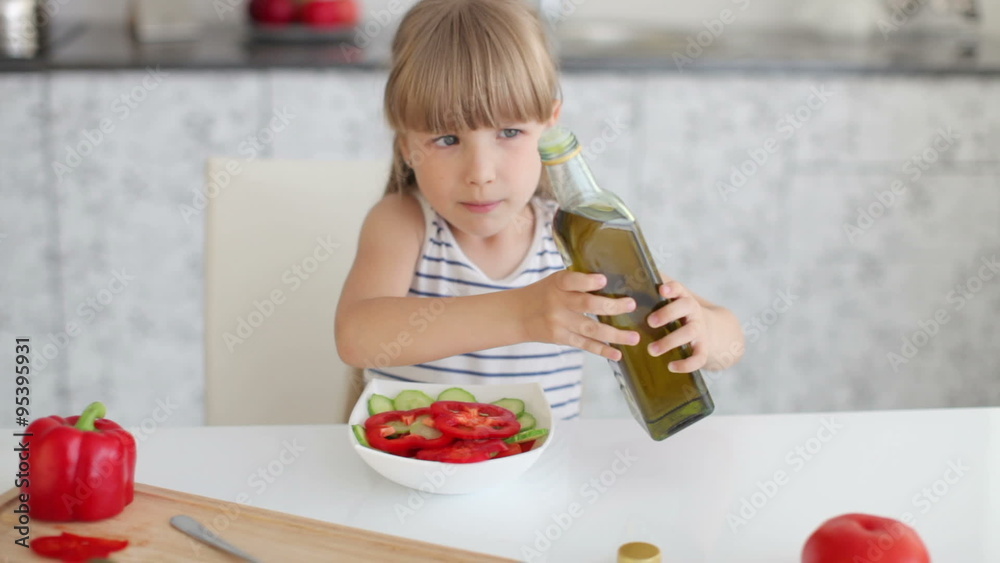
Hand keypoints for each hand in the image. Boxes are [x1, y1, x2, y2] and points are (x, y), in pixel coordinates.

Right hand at [518, 271, 639, 360]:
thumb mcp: (555, 281)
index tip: (603, 280)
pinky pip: (584, 344)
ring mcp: (559, 322)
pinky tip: (617, 354)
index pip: (572, 280)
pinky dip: (601, 350)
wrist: (517, 315)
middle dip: (611, 307)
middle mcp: (558, 302)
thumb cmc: (544, 294)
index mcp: (557, 283)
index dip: (588, 281)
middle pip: (586, 305)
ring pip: (591, 329)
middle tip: (631, 305)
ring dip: (614, 334)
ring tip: (634, 337)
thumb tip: (614, 282)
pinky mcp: (560, 338)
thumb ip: (578, 281)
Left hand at [648, 276, 709, 372]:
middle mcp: (693, 312)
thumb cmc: (680, 316)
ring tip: (651, 350)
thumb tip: (626, 278)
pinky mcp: (704, 348)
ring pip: (689, 333)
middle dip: (667, 314)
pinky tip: (671, 367)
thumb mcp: (672, 303)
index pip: (679, 288)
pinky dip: (686, 363)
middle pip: (685, 307)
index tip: (661, 290)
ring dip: (670, 341)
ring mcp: (700, 330)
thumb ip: (652, 294)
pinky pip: (698, 357)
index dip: (672, 288)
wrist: (713, 331)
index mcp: (682, 298)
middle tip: (650, 322)